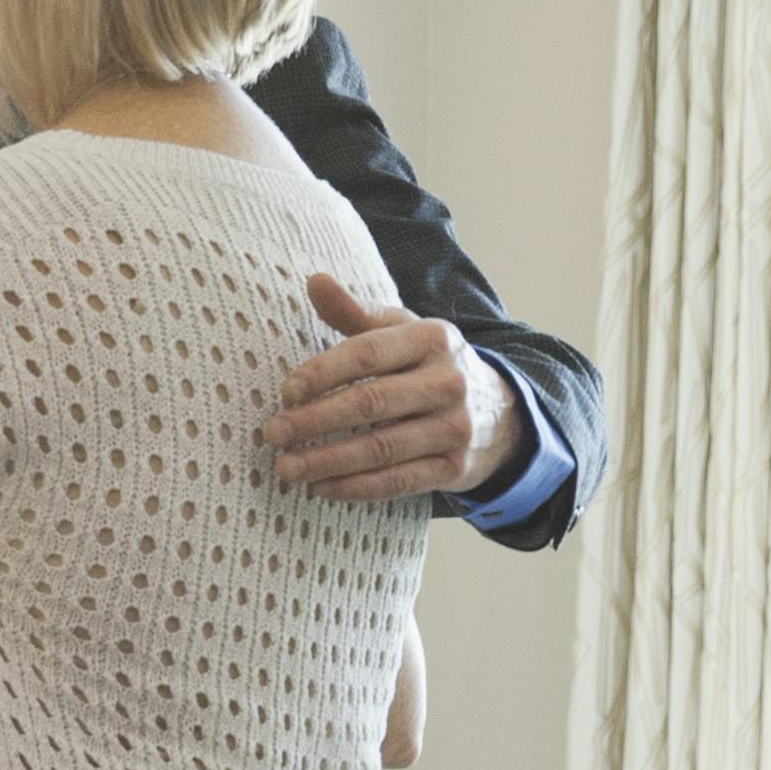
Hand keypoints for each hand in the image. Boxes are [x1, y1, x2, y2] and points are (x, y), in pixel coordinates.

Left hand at [266, 272, 517, 502]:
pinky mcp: (454, 468)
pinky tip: (320, 487)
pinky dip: (354, 488)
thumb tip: (314, 281)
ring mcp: (454, 428)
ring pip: (381, 449)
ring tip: (286, 467)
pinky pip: (397, 482)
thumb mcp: (403, 331)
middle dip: (314, 421)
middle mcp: (448, 382)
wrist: (497, 412)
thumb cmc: (429, 365)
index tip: (286, 391)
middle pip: (370, 404)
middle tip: (273, 433)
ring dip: (326, 462)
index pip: (367, 354)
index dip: (322, 373)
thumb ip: (355, 313)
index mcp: (432, 338)